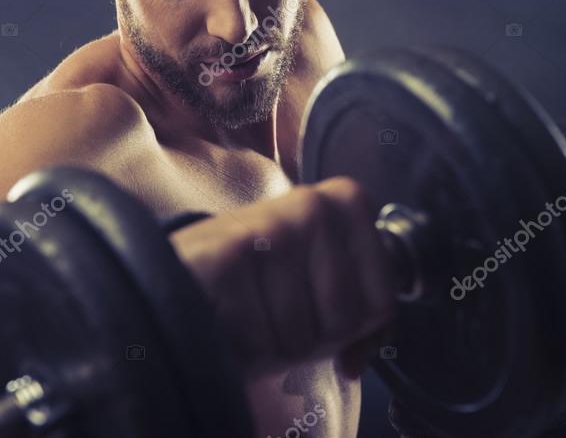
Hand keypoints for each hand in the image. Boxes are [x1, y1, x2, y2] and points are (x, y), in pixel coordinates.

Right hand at [168, 177, 396, 379]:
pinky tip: (223, 319)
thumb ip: (360, 313)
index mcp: (347, 203)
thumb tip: (357, 362)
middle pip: (343, 320)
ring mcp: (272, 226)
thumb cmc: (260, 282)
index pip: (380, 303)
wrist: (185, 267)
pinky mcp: (228, 254)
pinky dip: (239, 350)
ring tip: (248, 314)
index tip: (317, 312)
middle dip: (308, 339)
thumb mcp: (320, 286)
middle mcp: (314, 204)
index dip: (350, 329)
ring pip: (299, 336)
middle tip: (276, 315)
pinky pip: (259, 339)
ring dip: (270, 346)